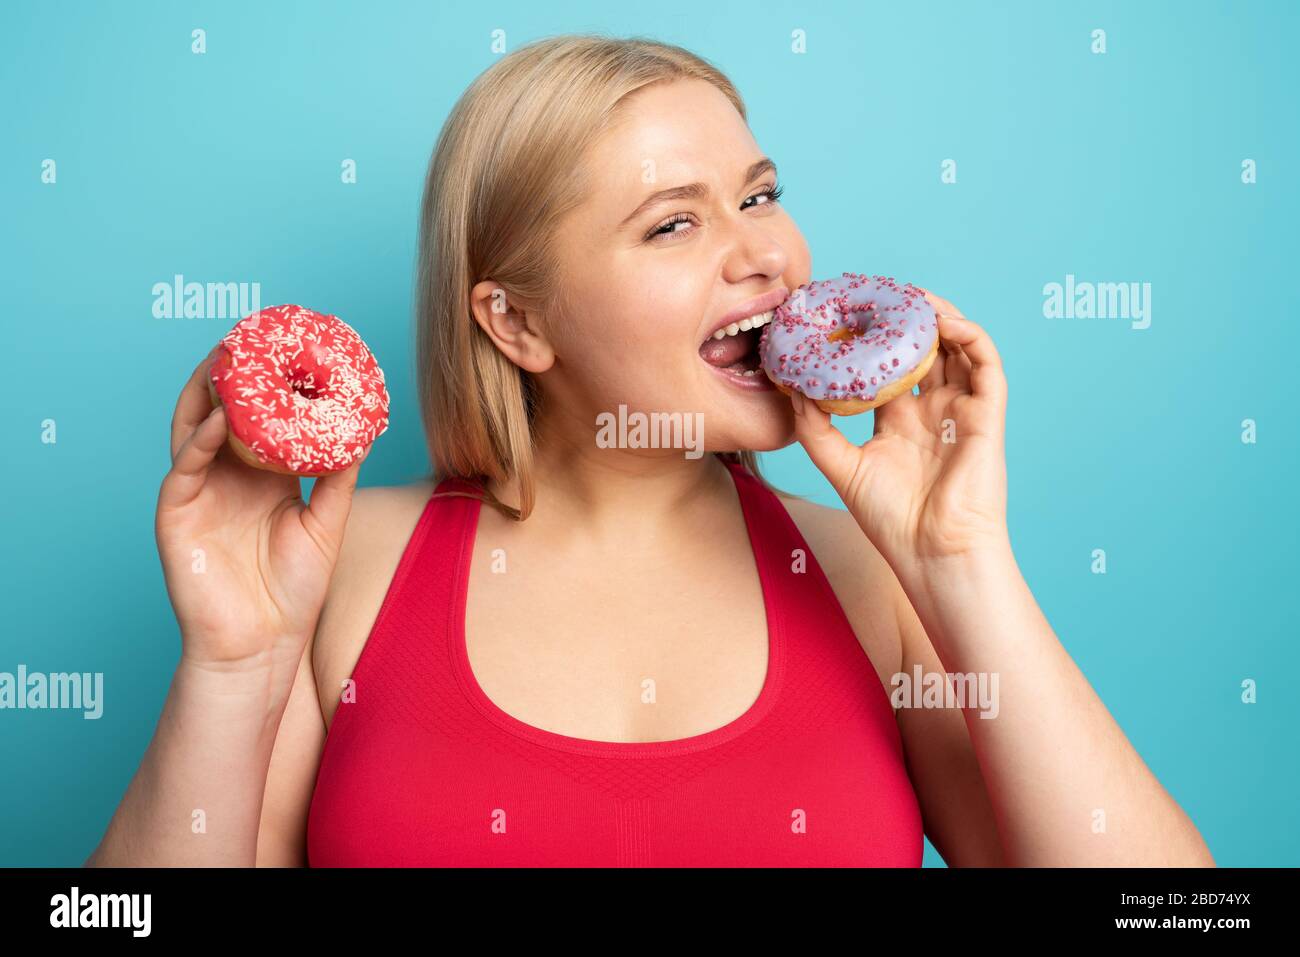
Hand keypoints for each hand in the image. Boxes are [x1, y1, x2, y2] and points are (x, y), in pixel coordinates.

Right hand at [155, 345, 366, 674]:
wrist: (262, 646)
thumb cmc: (292, 591)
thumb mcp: (325, 524)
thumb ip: (337, 478)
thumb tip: (362, 432)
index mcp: (261, 477)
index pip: (261, 418)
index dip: (273, 384)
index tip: (294, 347)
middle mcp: (227, 477)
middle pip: (222, 410)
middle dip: (233, 372)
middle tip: (253, 335)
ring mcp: (199, 492)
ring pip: (195, 426)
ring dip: (208, 390)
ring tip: (229, 356)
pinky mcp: (177, 514)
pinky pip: (185, 467)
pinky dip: (200, 437)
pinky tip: (220, 414)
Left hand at [790, 290, 1009, 579]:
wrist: (933, 554)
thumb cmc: (891, 521)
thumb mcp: (840, 467)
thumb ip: (815, 428)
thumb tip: (791, 388)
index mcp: (897, 422)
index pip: (885, 367)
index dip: (869, 340)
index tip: (842, 314)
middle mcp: (930, 411)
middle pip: (920, 349)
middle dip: (902, 320)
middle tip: (875, 293)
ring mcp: (960, 410)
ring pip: (955, 347)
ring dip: (937, 316)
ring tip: (910, 297)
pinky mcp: (986, 415)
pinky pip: (987, 363)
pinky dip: (970, 335)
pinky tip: (944, 321)